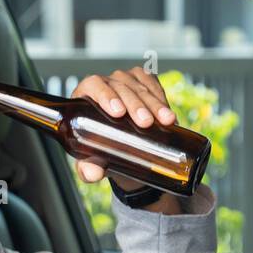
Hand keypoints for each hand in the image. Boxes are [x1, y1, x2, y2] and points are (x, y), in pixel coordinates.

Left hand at [71, 67, 177, 186]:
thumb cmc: (101, 149)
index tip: (118, 112)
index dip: (106, 96)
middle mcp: (105, 84)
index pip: (93, 86)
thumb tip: (91, 173)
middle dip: (136, 105)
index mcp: (85, 96)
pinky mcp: (141, 80)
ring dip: (154, 103)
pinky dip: (161, 98)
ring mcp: (124, 80)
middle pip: (120, 86)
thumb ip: (89, 168)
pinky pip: (152, 83)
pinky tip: (166, 113)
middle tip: (146, 123)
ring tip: (167, 120)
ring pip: (139, 86)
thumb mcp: (93, 161)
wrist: (123, 148)